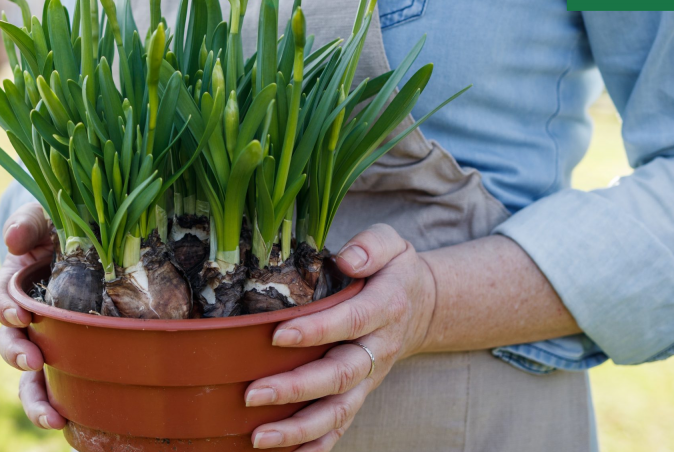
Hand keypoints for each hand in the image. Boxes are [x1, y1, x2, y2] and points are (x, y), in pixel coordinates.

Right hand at [0, 202, 63, 430]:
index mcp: (15, 282)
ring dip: (35, 398)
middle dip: (16, 355)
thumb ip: (28, 222)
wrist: (88, 237)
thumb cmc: (62, 223)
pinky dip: (62, 404)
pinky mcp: (71, 352)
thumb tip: (12, 238)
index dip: (4, 308)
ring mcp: (47, 337)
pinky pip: (61, 382)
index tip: (20, 315)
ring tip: (52, 417)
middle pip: (8, 342)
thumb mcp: (45, 215)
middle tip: (32, 361)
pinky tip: (73, 422)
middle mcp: (26, 315)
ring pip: (29, 375)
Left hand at [243, 224, 436, 450]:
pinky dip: (317, 446)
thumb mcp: (391, 243)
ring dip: (299, 428)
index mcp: (386, 307)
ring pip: (339, 410)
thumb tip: (346, 259)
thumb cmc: (392, 270)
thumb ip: (371, 246)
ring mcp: (370, 377)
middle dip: (296, 387)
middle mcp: (379, 348)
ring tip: (259, 437)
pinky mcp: (360, 394)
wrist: (420, 305)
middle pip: (341, 374)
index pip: (352, 321)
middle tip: (253, 393)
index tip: (278, 335)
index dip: (317, 331)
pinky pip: (342, 426)